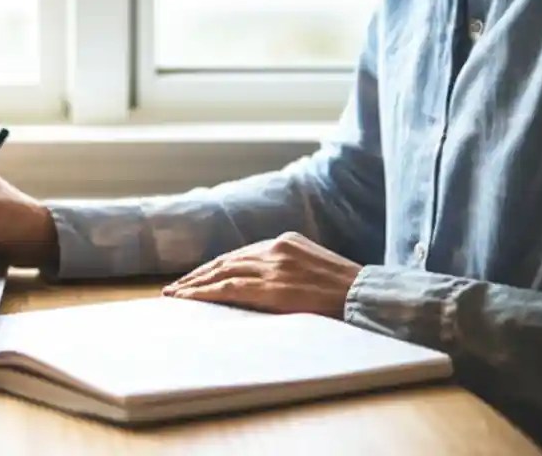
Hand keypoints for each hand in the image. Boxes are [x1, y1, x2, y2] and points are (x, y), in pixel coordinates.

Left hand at [162, 232, 361, 318]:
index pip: (241, 254)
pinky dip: (203, 294)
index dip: (215, 266)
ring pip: (221, 273)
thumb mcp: (316, 266)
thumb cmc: (348, 289)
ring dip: (194, 285)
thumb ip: (291, 268)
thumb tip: (270, 282)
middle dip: (198, 275)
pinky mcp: (271, 287)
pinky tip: (187, 299)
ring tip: (174, 295)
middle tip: (175, 287)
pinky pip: (227, 289)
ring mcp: (272, 267)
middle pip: (225, 261)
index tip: (197, 276)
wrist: (368, 296)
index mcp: (286, 241)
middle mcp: (275, 249)